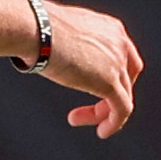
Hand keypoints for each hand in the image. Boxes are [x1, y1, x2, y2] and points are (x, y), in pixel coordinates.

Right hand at [37, 0, 141, 137]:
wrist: (34, 28)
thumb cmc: (37, 27)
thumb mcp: (63, 31)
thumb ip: (71, 43)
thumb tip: (55, 52)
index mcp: (111, 29)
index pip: (122, 58)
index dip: (111, 76)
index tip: (88, 86)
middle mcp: (120, 43)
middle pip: (126, 78)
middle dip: (108, 96)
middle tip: (87, 108)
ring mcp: (117, 62)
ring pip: (122, 96)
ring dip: (102, 112)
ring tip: (78, 119)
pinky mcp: (110, 82)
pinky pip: (122, 109)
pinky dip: (114, 123)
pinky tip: (102, 132)